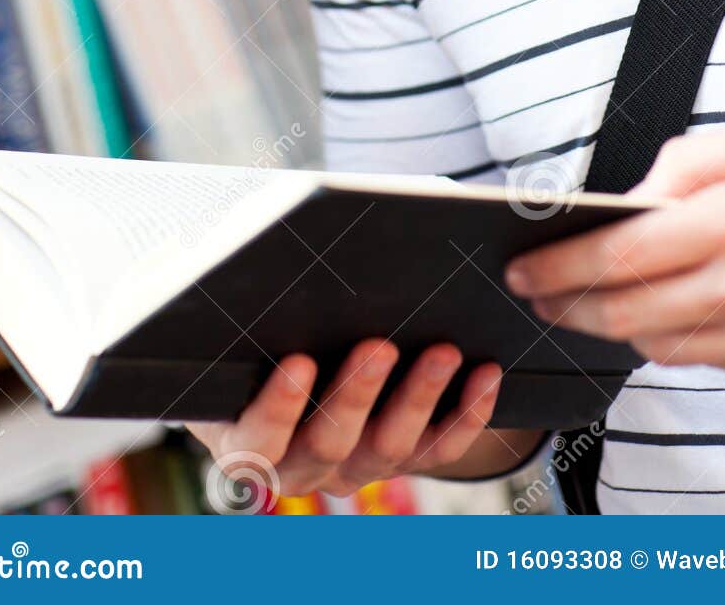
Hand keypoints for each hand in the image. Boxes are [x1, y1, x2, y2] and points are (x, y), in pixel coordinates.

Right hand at [185, 339, 501, 500]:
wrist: (298, 359)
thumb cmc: (257, 335)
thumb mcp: (239, 330)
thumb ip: (245, 314)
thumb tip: (258, 259)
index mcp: (245, 438)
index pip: (255, 442)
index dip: (276, 408)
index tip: (298, 361)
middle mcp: (300, 464)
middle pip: (327, 444)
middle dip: (356, 393)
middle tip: (379, 346)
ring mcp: (355, 466)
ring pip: (390, 447)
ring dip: (418, 397)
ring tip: (443, 352)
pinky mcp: (405, 457)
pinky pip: (440, 449)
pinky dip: (466, 413)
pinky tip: (485, 374)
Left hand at [503, 118, 724, 379]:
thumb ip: (686, 162)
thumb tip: (630, 197)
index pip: (618, 255)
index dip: (558, 266)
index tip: (523, 267)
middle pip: (623, 311)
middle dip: (564, 304)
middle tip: (532, 292)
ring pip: (655, 343)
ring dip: (609, 325)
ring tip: (582, 300)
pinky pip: (699, 358)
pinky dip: (665, 337)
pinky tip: (654, 312)